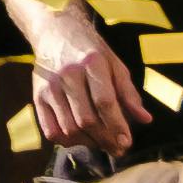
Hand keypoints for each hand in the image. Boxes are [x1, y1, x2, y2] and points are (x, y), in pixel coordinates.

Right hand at [27, 16, 147, 153]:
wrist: (55, 33)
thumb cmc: (91, 52)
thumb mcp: (114, 65)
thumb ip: (128, 93)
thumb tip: (145, 120)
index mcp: (92, 63)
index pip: (105, 101)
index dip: (117, 126)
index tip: (127, 142)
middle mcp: (68, 74)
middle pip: (86, 119)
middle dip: (105, 139)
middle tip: (117, 149)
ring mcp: (50, 86)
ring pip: (69, 128)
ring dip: (88, 143)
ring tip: (101, 143)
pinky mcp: (37, 96)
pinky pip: (50, 130)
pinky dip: (67, 140)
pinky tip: (80, 138)